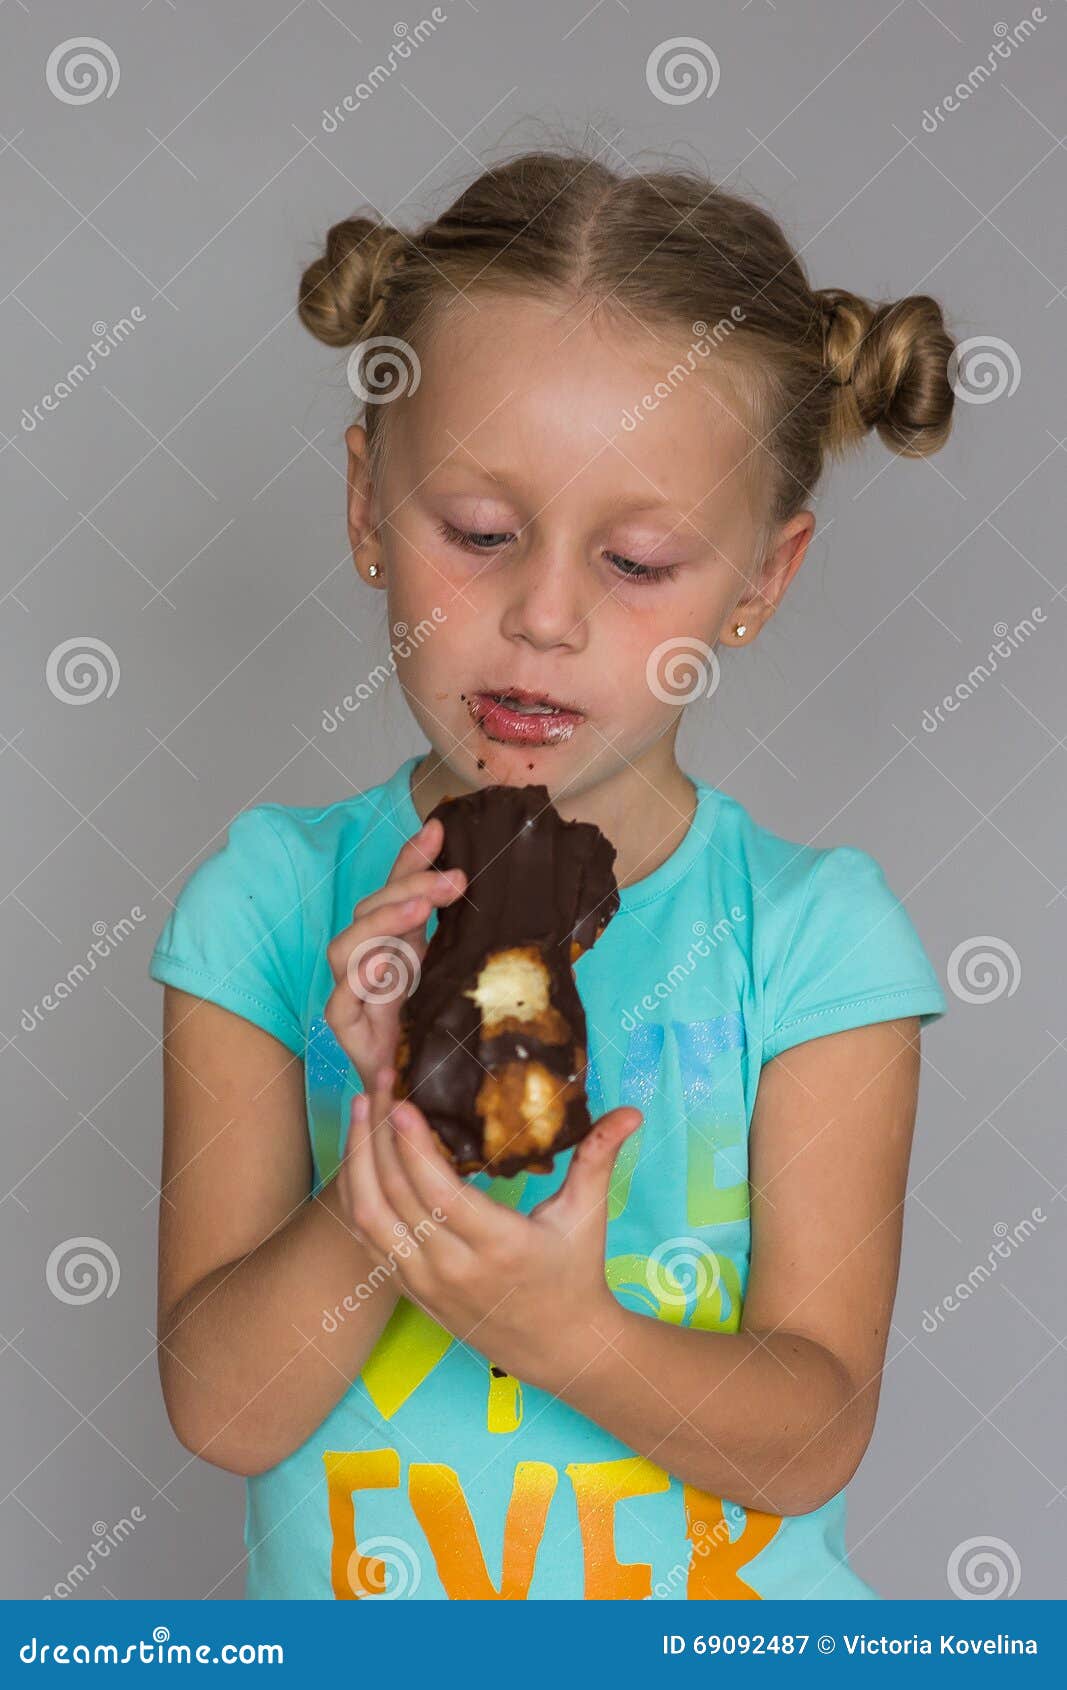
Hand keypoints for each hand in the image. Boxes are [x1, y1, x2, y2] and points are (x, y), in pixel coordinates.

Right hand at [323, 816, 466, 1093]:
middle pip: (368, 911)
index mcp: (402, 945)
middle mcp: (374, 965)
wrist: (437, 1103)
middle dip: (405, 886)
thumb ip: (479, 943)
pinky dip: (358, 981)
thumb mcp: (473, 980)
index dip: (412, 856)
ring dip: (380, 923)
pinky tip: (385, 965)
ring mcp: (357, 997)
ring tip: (419, 907)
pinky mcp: (349, 1034)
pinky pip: (339, 1003)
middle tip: (452, 880)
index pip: (397, 890)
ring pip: (345, 948)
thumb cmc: (456, 1039)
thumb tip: (515, 901)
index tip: (440, 827)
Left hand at [336, 1064, 642, 1391]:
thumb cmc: (575, 1274)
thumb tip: (631, 1111)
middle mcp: (453, 1267)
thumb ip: (599, 1158)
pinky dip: (355, 1195)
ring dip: (356, 1161)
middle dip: (378, 1134)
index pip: (441, 1194)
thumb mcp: (588, 1216)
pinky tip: (358, 1155)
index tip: (400, 1101)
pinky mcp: (409, 1289)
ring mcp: (424, 1282)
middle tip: (378, 1081)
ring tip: (359, 1108)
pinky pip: (365, 1240)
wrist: (558, 1348)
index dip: (413, 1146)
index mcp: (500, 1245)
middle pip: (396, 1197)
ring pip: (369, 1218)